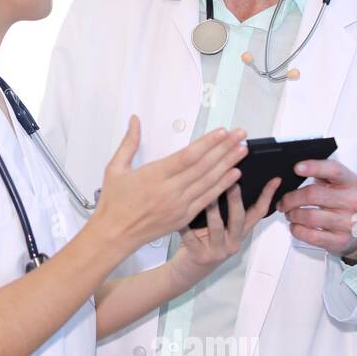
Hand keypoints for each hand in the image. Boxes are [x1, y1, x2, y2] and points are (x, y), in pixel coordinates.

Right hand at [92, 116, 247, 248]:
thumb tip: (134, 121)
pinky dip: (223, 186)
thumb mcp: (115, 168)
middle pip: (204, 166)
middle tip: (240, 135)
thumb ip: (129, 142)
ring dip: (229, 164)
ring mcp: (179, 205)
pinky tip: (234, 175)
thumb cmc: (114, 203)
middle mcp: (169, 191)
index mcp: (154, 176)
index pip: (188, 156)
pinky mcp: (183, 217)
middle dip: (225, 148)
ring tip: (242, 150)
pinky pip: (208, 199)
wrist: (114, 234)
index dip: (208, 143)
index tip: (222, 132)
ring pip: (209, 181)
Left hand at [171, 178, 280, 288]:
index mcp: (240, 233)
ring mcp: (218, 251)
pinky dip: (185, 226)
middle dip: (236, 200)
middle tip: (234, 182)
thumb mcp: (220, 229)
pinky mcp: (200, 256)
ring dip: (212, 210)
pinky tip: (181, 214)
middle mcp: (233, 242)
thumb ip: (227, 213)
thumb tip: (228, 180)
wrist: (188, 272)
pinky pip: (191, 238)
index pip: (258, 213)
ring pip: (216, 227)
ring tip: (208, 194)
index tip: (274, 180)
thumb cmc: (203, 244)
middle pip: (239, 219)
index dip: (267, 196)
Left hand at [278, 159, 356, 261]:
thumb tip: (296, 169)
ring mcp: (348, 223)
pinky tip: (296, 226)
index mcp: (351, 183)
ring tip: (289, 214)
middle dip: (291, 198)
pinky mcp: (340, 241)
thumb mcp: (340, 185)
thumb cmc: (344, 204)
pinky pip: (309, 235)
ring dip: (292, 215)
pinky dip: (296, 229)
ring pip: (308, 216)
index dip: (314, 167)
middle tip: (283, 202)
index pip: (334, 170)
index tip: (296, 168)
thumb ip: (323, 174)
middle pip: (312, 194)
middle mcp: (352, 201)